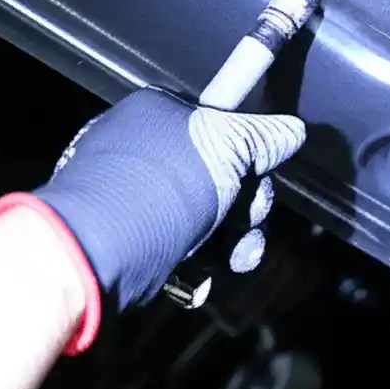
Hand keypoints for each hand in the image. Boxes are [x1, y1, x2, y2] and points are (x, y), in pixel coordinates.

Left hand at [33, 88, 304, 309]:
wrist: (96, 250)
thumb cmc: (162, 186)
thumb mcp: (228, 147)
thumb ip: (265, 137)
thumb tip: (293, 131)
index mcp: (161, 114)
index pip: (224, 127)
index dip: (251, 155)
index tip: (261, 177)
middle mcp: (147, 151)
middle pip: (224, 175)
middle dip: (246, 208)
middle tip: (244, 223)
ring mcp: (138, 197)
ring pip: (208, 218)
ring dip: (232, 243)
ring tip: (232, 259)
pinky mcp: (133, 239)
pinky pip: (182, 248)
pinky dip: (198, 264)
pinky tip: (200, 274)